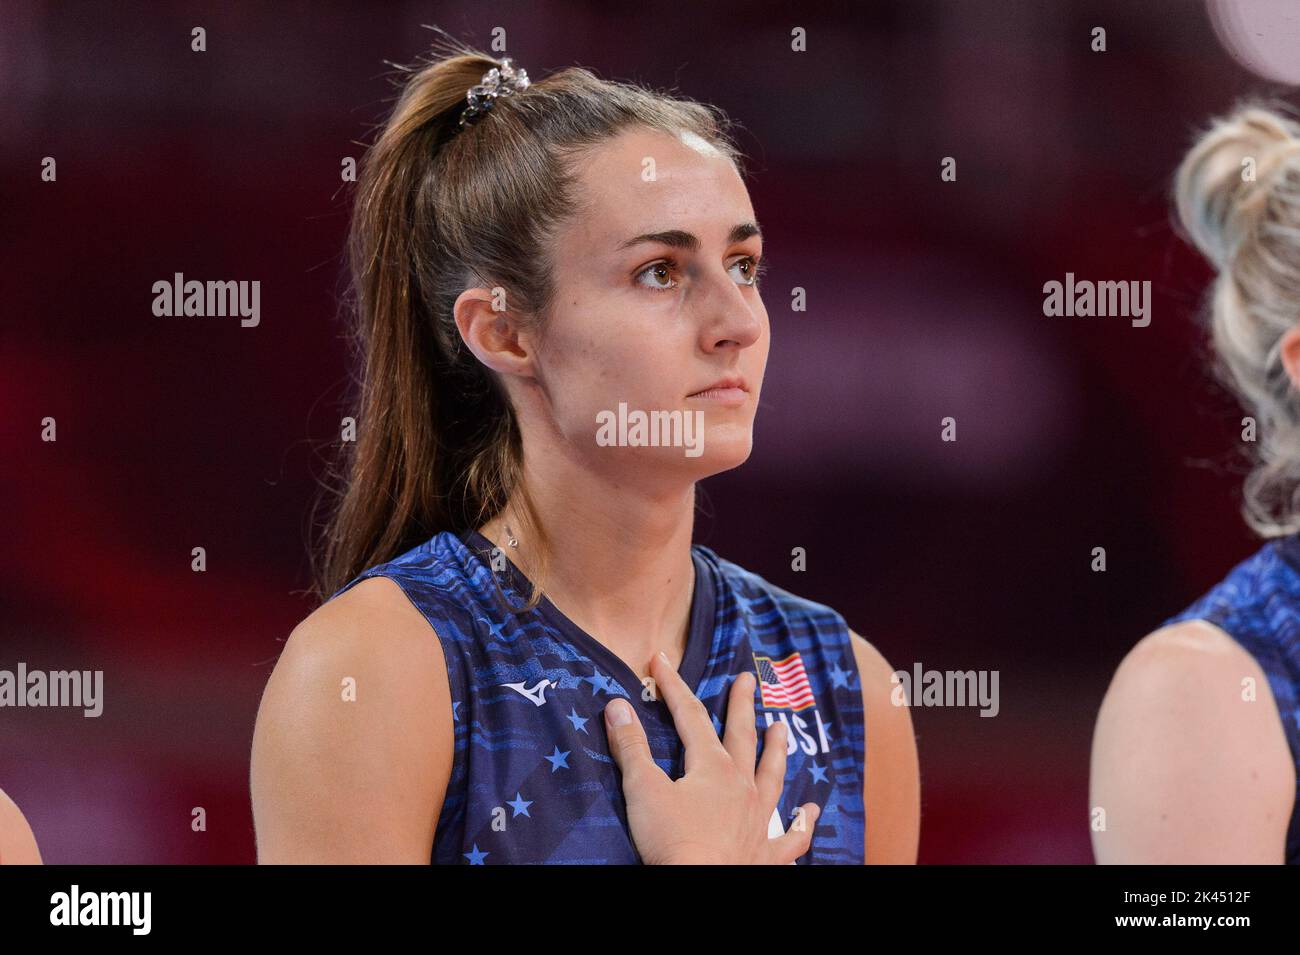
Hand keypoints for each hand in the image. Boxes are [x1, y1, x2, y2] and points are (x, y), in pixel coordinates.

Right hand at [603, 650, 819, 863]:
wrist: (698, 889)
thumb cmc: (671, 841)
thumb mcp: (642, 790)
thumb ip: (632, 747)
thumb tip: (618, 705)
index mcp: (712, 768)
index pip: (690, 716)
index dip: (674, 686)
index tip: (662, 660)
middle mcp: (741, 787)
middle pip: (742, 737)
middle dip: (742, 705)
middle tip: (748, 679)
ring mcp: (758, 820)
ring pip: (772, 777)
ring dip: (777, 751)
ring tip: (782, 729)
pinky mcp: (766, 855)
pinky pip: (790, 837)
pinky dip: (801, 824)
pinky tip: (811, 810)